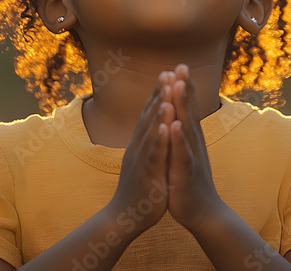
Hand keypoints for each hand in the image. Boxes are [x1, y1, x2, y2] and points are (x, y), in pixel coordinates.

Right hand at [109, 71, 174, 235]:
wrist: (123, 218)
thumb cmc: (137, 188)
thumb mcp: (142, 159)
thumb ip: (146, 141)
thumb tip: (150, 125)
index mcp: (140, 144)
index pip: (149, 114)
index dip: (157, 93)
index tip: (166, 73)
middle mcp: (139, 147)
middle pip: (149, 117)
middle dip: (159, 94)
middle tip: (167, 72)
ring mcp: (142, 161)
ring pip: (152, 133)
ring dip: (160, 112)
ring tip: (168, 92)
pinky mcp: (147, 177)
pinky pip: (155, 157)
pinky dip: (161, 141)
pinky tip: (168, 128)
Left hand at [163, 64, 225, 233]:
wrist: (203, 212)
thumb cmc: (190, 181)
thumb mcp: (185, 153)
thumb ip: (183, 134)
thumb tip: (180, 116)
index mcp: (190, 138)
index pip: (187, 108)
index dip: (184, 87)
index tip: (179, 65)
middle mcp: (194, 143)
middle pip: (189, 111)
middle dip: (185, 88)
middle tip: (182, 65)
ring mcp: (192, 156)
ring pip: (187, 127)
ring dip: (183, 106)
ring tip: (179, 85)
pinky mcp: (186, 172)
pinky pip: (183, 153)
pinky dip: (179, 139)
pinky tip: (175, 125)